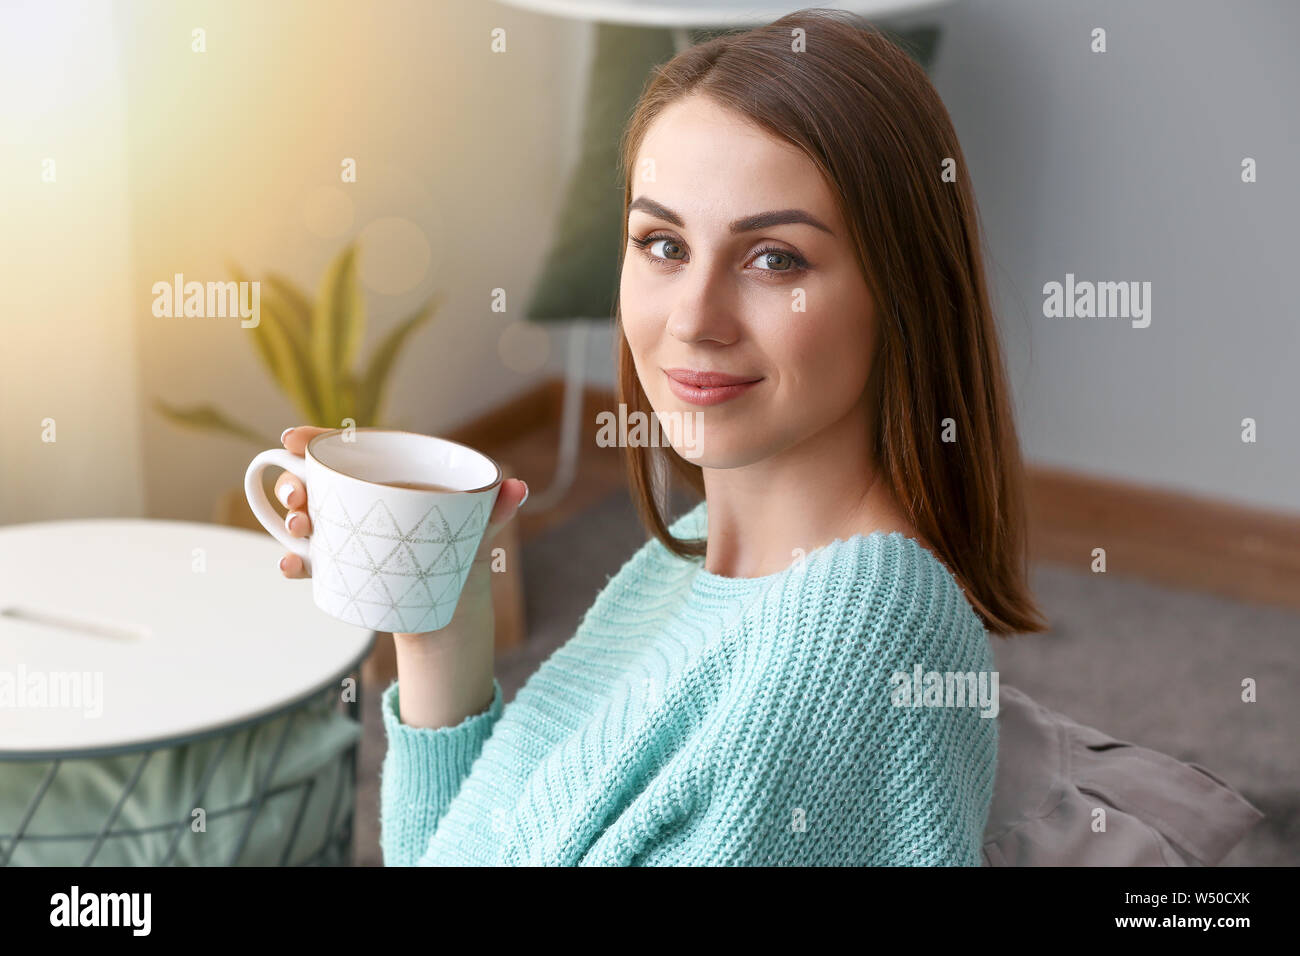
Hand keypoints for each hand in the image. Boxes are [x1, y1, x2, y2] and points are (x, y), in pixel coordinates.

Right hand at [273, 426, 528, 637]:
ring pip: (304, 517)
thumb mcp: (479, 529)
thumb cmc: (462, 553)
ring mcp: (345, 533)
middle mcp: (360, 501)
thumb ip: (496, 509)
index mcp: (390, 478)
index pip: (347, 450)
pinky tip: (292, 566)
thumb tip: (518, 489)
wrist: (452, 608)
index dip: (314, 440)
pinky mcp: (339, 566)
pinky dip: (295, 561)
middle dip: (294, 483)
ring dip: (291, 518)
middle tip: (299, 499)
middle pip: (314, 481)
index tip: (293, 439)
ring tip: (300, 528)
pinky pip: (308, 560)